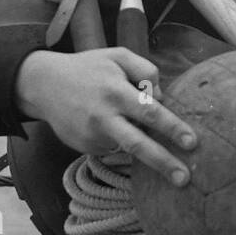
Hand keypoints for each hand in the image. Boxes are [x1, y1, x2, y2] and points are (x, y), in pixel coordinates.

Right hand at [14, 48, 196, 186]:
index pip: (150, 112)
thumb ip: (146, 69)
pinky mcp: (85, 147)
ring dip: (146, 153)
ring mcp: (93, 136)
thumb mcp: (118, 55)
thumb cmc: (88, 68)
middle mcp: (103, 117)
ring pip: (128, 148)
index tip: (193, 142)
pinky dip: (122, 139)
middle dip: (163, 163)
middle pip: (138, 144)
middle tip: (185, 179)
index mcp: (115, 91)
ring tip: (158, 155)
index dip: (173, 128)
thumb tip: (163, 97)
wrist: (42, 84)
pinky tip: (112, 124)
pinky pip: (114, 147)